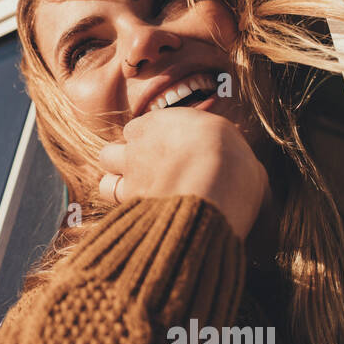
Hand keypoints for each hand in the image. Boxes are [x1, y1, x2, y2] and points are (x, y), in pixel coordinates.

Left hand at [97, 108, 269, 239]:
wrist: (214, 181)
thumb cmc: (231, 158)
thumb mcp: (234, 148)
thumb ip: (222, 156)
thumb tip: (239, 173)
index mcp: (160, 123)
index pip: (136, 131)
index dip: (146, 145)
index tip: (163, 157)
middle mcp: (138, 147)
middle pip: (110, 154)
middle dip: (121, 168)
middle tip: (144, 179)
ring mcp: (131, 177)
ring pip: (105, 183)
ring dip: (117, 192)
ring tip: (141, 202)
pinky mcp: (132, 204)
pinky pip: (116, 209)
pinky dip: (127, 215)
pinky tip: (145, 221)